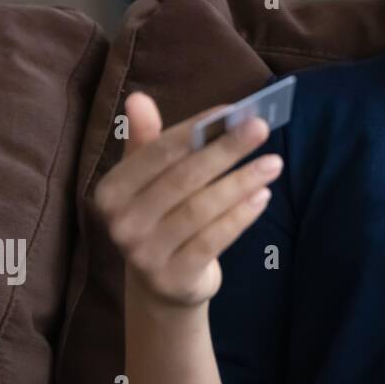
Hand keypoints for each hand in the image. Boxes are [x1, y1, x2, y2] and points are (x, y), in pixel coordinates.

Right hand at [92, 92, 279, 312]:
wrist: (162, 285)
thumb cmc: (159, 216)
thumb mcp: (147, 180)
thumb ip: (147, 141)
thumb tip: (137, 98)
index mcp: (111, 191)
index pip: (158, 152)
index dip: (196, 129)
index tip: (232, 110)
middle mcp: (122, 223)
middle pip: (183, 178)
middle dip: (226, 150)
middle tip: (261, 128)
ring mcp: (145, 254)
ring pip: (201, 209)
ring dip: (241, 182)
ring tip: (273, 163)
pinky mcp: (174, 278)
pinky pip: (213, 241)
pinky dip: (241, 217)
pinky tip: (263, 196)